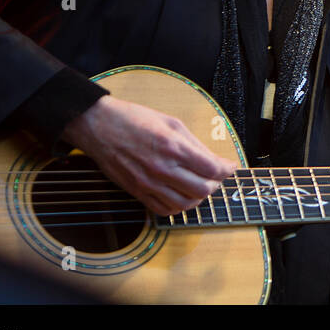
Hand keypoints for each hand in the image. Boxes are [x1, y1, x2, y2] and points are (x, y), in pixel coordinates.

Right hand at [62, 96, 237, 215]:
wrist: (99, 125)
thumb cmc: (135, 119)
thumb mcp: (172, 122)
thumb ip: (194, 144)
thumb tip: (214, 160)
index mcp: (173, 147)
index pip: (211, 169)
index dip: (227, 169)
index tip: (230, 166)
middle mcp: (162, 169)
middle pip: (203, 190)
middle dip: (216, 184)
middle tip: (217, 176)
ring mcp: (148, 183)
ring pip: (185, 204)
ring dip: (199, 197)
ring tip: (201, 185)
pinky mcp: (136, 191)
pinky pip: (163, 210)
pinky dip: (178, 207)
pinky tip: (182, 195)